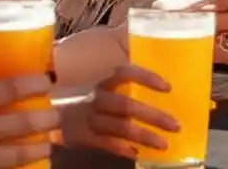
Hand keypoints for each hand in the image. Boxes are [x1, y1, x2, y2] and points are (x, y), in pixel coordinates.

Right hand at [0, 74, 58, 168]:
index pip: (8, 89)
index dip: (35, 82)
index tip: (49, 78)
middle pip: (23, 124)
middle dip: (47, 118)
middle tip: (56, 114)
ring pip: (17, 155)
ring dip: (39, 147)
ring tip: (49, 142)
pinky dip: (17, 167)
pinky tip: (27, 163)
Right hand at [62, 65, 179, 159]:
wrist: (52, 117)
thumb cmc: (89, 100)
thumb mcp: (105, 88)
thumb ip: (126, 87)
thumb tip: (164, 89)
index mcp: (104, 82)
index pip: (125, 73)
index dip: (146, 77)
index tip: (168, 87)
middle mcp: (97, 98)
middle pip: (126, 105)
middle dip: (153, 116)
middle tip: (175, 125)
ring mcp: (90, 119)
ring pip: (119, 127)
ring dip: (144, 136)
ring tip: (164, 144)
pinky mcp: (84, 137)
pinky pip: (107, 143)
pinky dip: (123, 148)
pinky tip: (137, 153)